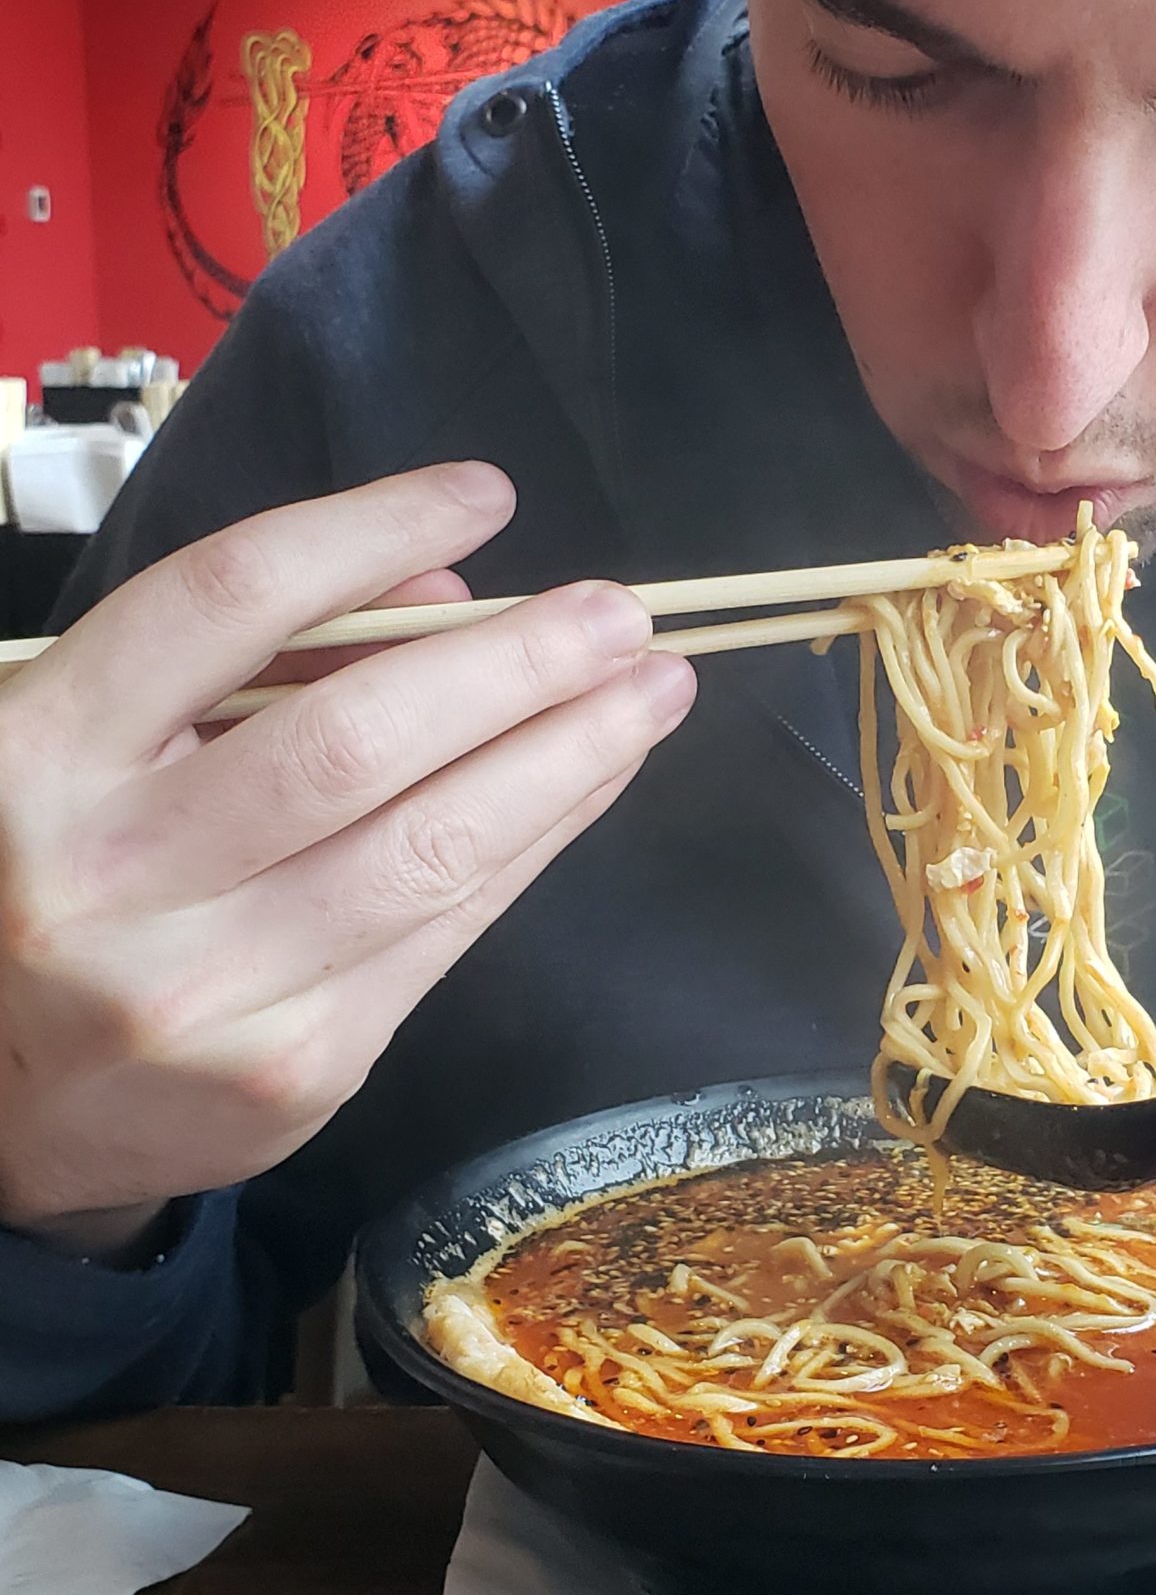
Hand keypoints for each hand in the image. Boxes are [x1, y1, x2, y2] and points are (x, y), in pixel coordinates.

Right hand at [0, 463, 694, 1250]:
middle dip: (514, 665)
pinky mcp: (292, 1072)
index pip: (227, 602)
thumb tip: (448, 596)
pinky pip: (447, 935)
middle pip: (354, 740)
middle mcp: (112, 874)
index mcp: (41, 752)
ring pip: (428, 851)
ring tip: (652, 692)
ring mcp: (207, 989)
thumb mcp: (102, 734)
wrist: (0, 1099)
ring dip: (565, 757)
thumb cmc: (64, 872)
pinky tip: (593, 781)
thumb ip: (254, 654)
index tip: (484, 495)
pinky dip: (536, 844)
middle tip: (621, 613)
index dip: (370, 531)